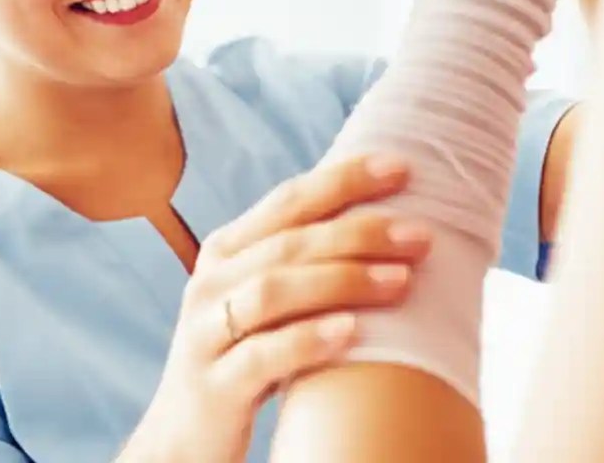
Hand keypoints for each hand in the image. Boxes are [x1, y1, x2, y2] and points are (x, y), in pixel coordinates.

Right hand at [118, 155, 431, 461]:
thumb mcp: (263, 301)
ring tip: (401, 280)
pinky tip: (349, 332)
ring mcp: (207, 333)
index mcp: (226, 251)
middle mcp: (211, 282)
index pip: (288, 201)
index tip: (402, 167)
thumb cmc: (243, 358)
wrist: (183, 437)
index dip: (343, 180)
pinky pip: (261, 355)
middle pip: (287, 244)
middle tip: (420, 235)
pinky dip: (306, 340)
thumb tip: (388, 221)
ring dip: (341, 280)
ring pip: (273, 292)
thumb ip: (301, 261)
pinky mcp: (214, 386)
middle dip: (358, 232)